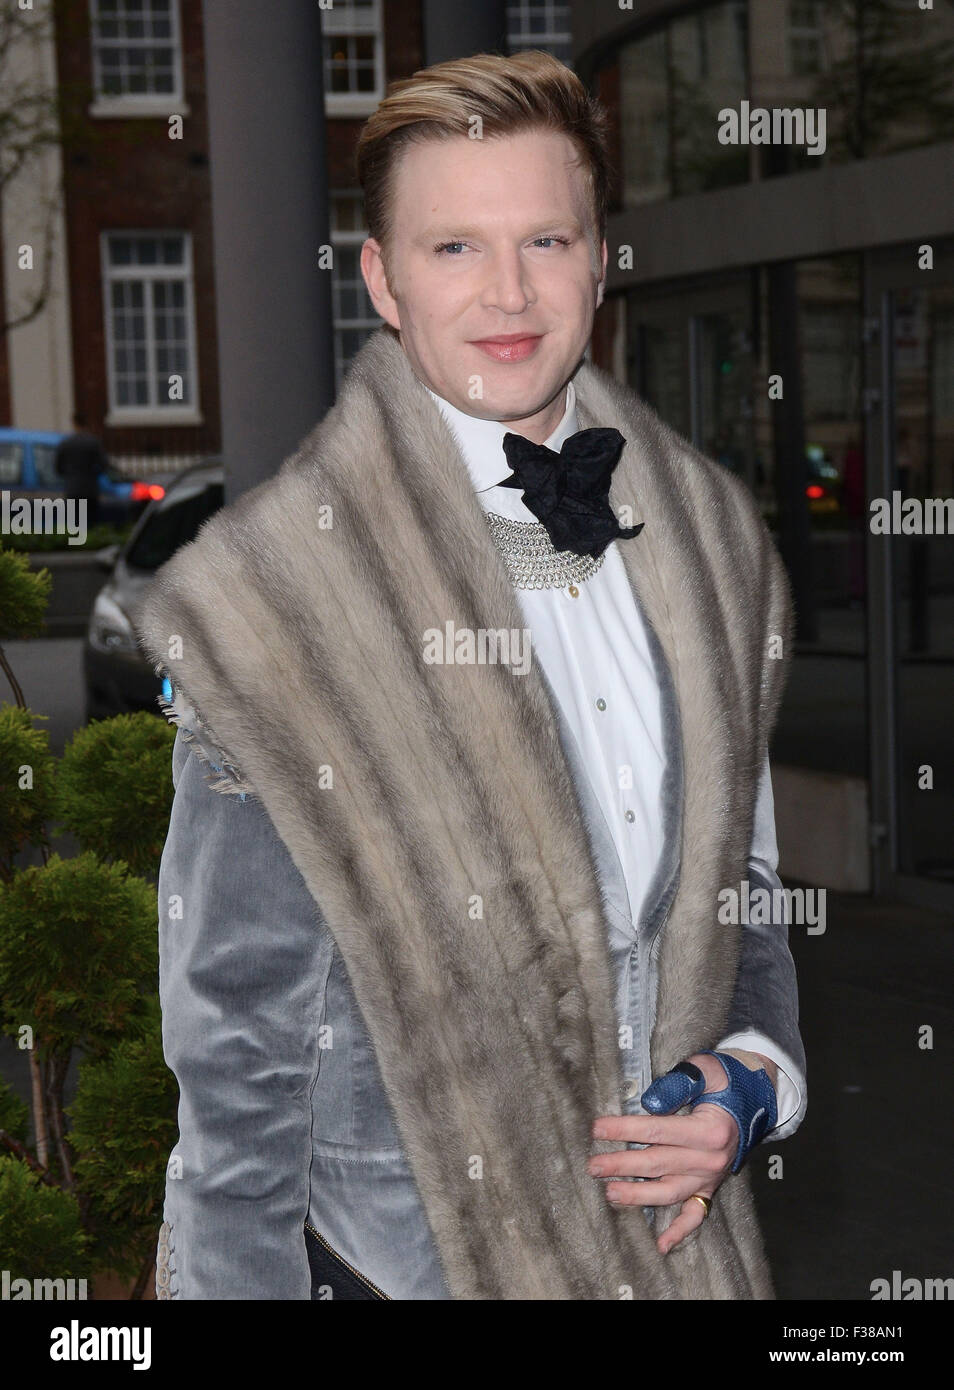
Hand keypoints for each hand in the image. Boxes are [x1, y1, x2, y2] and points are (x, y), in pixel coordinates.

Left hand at [588, 1049, 777, 1254]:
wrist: (754, 1100)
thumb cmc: (724, 1082)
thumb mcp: (706, 1071)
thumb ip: (678, 1085)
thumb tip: (649, 1103)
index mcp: (709, 1130)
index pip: (657, 1131)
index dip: (624, 1130)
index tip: (597, 1129)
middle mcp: (710, 1159)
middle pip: (657, 1165)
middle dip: (621, 1165)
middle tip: (592, 1166)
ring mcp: (709, 1178)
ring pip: (668, 1193)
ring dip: (637, 1196)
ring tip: (609, 1193)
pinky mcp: (709, 1189)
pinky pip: (695, 1216)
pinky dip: (679, 1232)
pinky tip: (660, 1245)